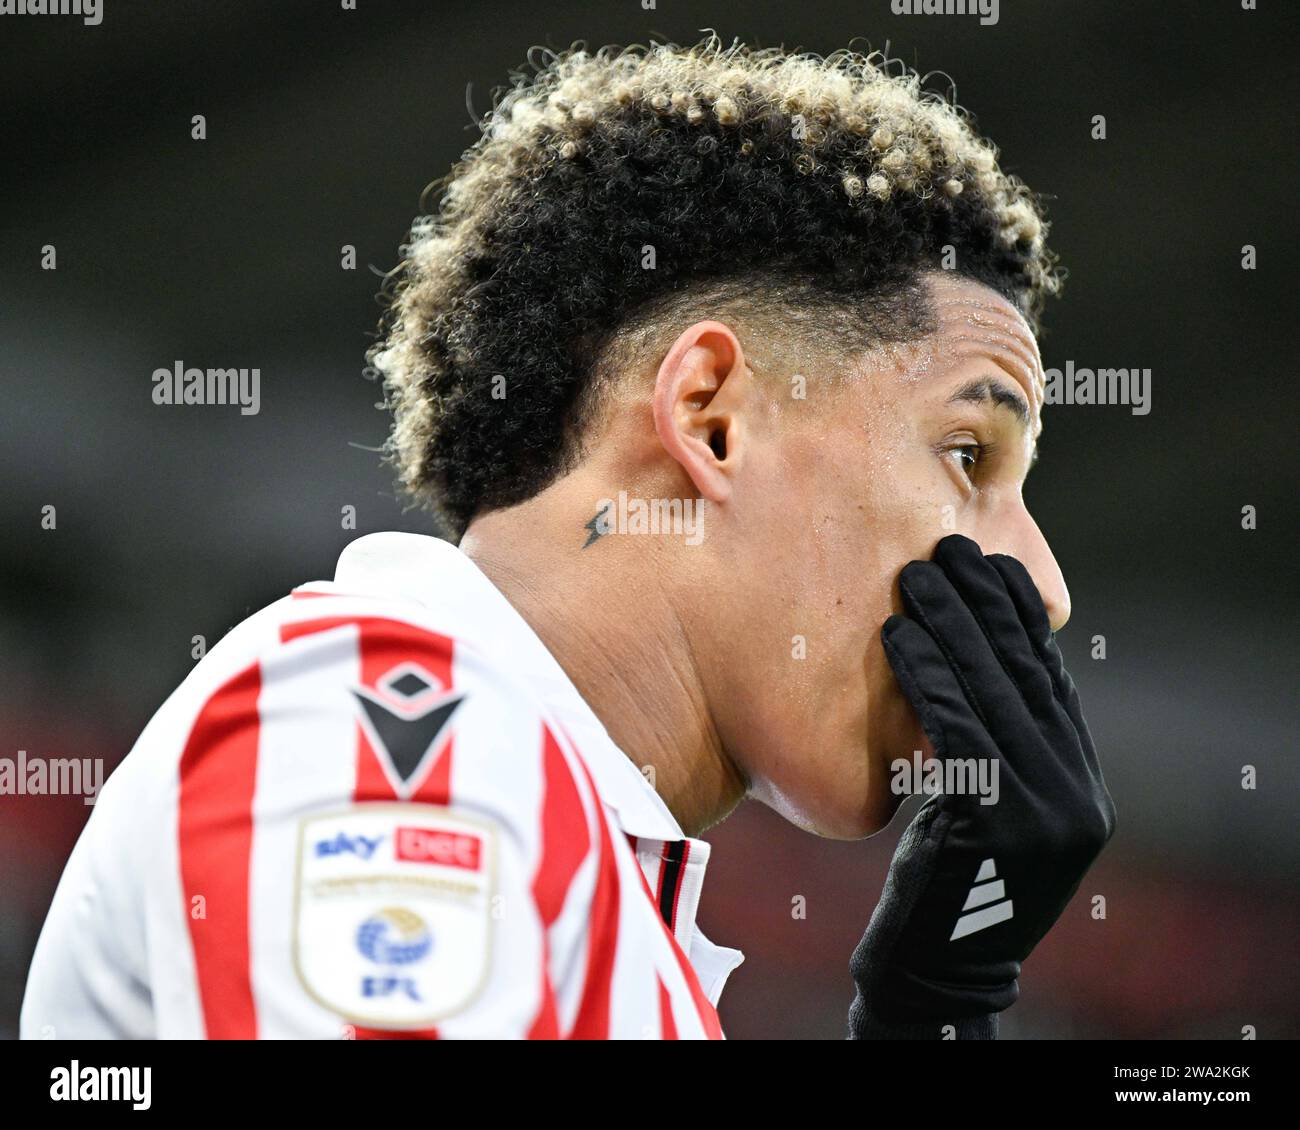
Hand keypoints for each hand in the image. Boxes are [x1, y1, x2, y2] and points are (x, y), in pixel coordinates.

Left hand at [848, 534, 1115, 1038]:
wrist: (936, 973)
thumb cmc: (947, 885)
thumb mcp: (985, 810)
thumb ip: (995, 750)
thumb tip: (966, 666)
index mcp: (1080, 783)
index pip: (1050, 680)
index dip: (1021, 617)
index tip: (993, 564)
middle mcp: (1077, 792)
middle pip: (1025, 674)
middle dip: (985, 605)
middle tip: (947, 547)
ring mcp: (1047, 810)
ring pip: (993, 692)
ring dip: (951, 625)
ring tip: (913, 575)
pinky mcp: (1002, 823)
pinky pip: (957, 729)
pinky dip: (926, 676)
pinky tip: (895, 636)